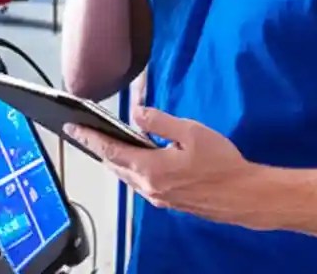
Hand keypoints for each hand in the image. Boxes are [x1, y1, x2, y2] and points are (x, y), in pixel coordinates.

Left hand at [65, 107, 280, 230]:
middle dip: (98, 148)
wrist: (245, 197)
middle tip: (85, 133)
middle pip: (114, 165)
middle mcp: (148, 186)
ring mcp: (158, 197)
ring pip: (126, 176)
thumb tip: (135, 113)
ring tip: (106, 142)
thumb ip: (159, 121)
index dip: (88, 138)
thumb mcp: (190, 132)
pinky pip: (140, 184)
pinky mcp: (169, 202)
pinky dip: (131, 169)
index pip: (109, 150)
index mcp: (150, 168)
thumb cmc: (222, 163)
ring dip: (115, 159)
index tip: (71, 128)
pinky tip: (137, 159)